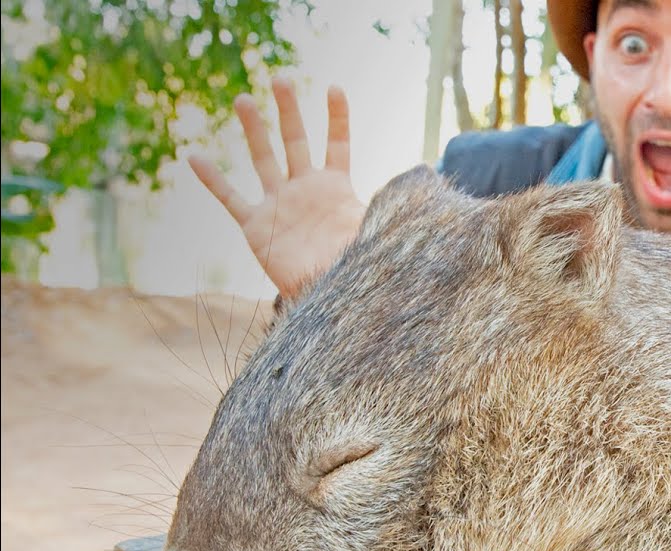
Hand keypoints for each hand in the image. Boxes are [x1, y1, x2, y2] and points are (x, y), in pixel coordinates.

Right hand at [190, 77, 365, 299]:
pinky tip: (193, 157)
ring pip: (263, 159)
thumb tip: (420, 189)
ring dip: (253, 130)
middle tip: (281, 78)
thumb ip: (386, 209)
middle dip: (288, 111)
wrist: (328, 296)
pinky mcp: (256, 225)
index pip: (337, 144)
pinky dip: (212, 179)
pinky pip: (230, 198)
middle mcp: (304, 189)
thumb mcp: (374, 233)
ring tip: (243, 100)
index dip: (337, 118)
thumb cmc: (355, 266)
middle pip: (295, 141)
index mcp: (335, 188)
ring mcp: (278, 204)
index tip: (334, 87)